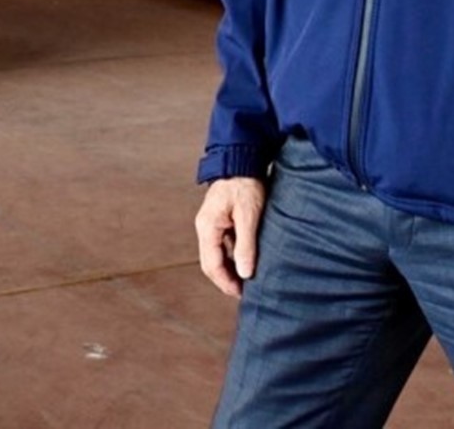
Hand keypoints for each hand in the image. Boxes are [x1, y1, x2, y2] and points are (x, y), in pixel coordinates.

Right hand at [194, 177, 266, 297]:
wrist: (242, 159)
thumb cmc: (246, 184)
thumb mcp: (249, 215)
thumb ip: (245, 245)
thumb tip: (245, 273)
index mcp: (207, 227)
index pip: (211, 264)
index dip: (225, 282)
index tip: (241, 294)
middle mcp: (205, 227)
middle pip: (210, 262)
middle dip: (225, 279)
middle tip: (243, 292)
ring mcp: (210, 223)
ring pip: (215, 254)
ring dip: (228, 269)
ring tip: (245, 280)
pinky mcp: (219, 219)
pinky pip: (221, 244)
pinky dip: (231, 256)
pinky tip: (244, 261)